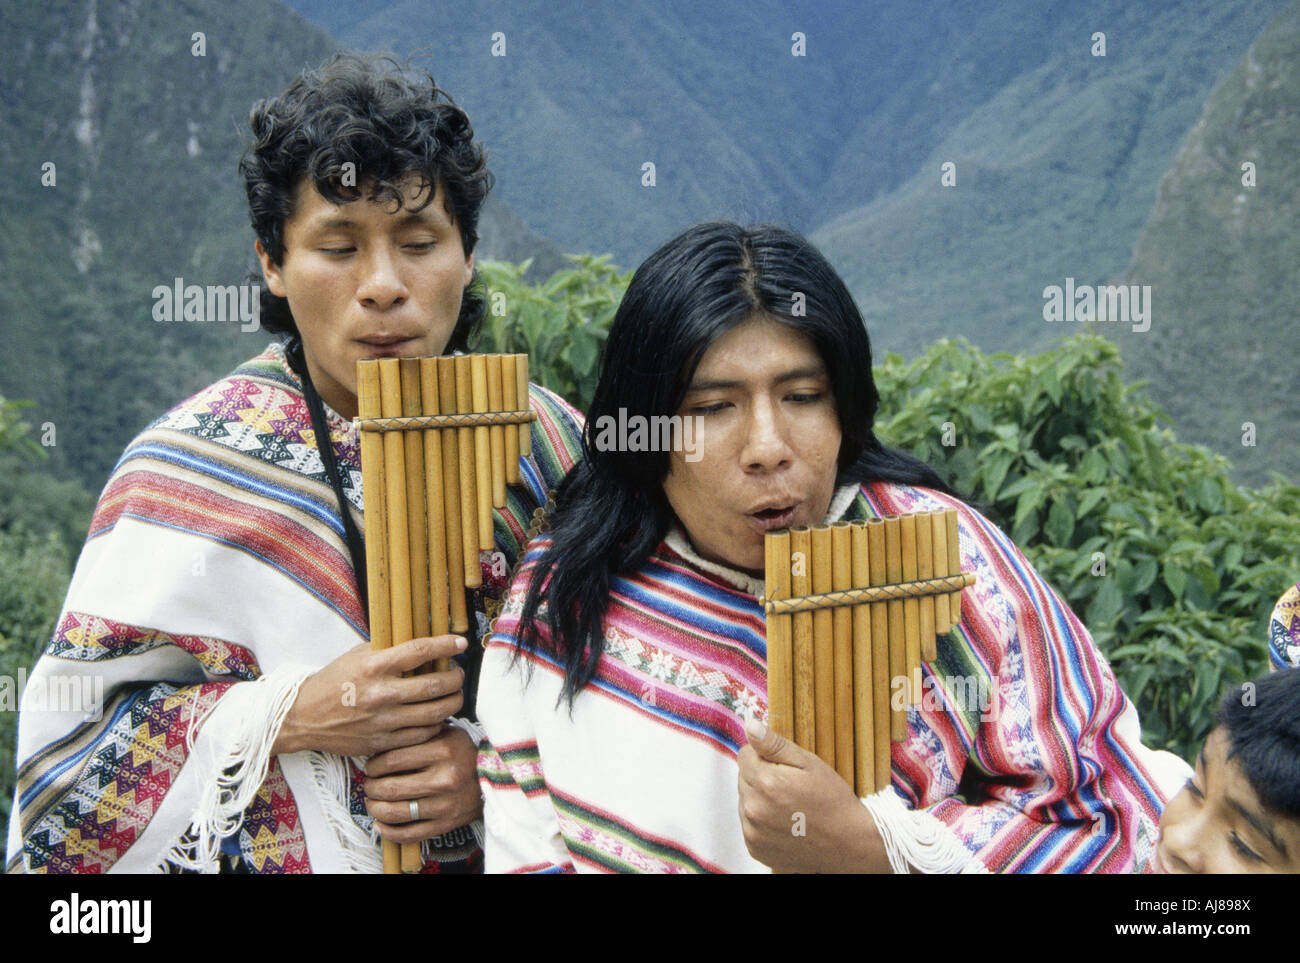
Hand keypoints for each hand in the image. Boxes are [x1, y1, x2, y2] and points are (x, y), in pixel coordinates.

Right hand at [272, 635, 466, 756]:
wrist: (304, 717)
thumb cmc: (334, 681)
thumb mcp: (358, 656)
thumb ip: (390, 650)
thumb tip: (425, 641)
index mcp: (374, 666)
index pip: (421, 651)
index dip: (447, 645)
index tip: (460, 643)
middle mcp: (381, 694)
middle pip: (437, 685)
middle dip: (456, 678)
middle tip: (458, 674)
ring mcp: (383, 721)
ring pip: (436, 713)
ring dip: (453, 701)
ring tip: (453, 694)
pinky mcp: (383, 742)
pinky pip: (423, 734)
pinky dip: (436, 724)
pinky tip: (436, 715)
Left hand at [363, 725, 482, 843]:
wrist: (496, 778)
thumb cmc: (464, 754)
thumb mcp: (447, 733)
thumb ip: (419, 733)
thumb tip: (383, 740)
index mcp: (443, 751)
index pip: (391, 760)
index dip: (373, 765)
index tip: (370, 767)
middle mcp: (444, 779)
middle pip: (389, 788)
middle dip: (371, 787)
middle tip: (369, 784)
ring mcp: (444, 805)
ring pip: (394, 813)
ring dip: (375, 808)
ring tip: (373, 802)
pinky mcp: (445, 825)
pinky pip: (408, 834)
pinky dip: (388, 831)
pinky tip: (381, 824)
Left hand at [737, 719, 890, 872]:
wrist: (847, 844)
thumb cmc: (832, 800)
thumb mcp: (809, 764)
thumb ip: (774, 744)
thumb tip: (750, 726)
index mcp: (766, 782)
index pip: (744, 754)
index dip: (763, 755)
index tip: (783, 766)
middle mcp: (754, 809)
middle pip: (742, 778)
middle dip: (761, 777)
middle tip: (789, 786)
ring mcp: (753, 832)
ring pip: (745, 800)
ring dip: (759, 799)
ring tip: (788, 806)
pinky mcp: (755, 848)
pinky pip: (749, 824)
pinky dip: (761, 821)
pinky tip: (784, 821)